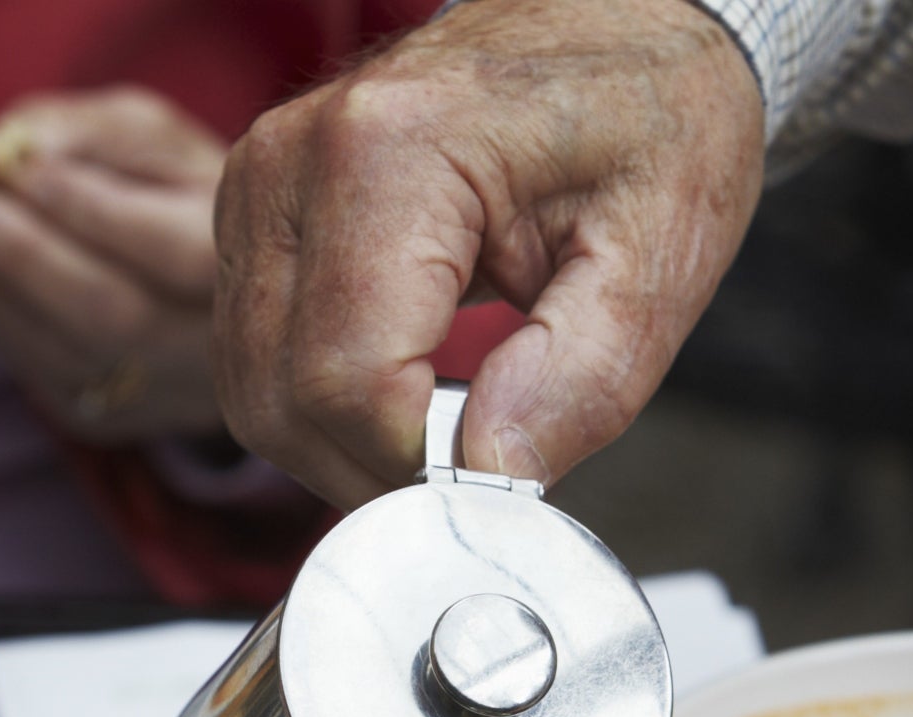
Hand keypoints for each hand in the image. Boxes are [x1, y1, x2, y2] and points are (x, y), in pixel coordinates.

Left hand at [0, 87, 229, 446]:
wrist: (217, 307)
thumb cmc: (183, 199)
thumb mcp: (163, 143)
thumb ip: (97, 131)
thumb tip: (14, 144)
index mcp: (245, 271)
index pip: (172, 252)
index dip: (92, 210)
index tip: (15, 161)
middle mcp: (209, 349)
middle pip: (106, 311)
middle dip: (8, 247)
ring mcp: (155, 395)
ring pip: (57, 346)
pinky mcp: (104, 417)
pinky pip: (30, 362)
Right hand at [213, 0, 763, 506]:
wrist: (621, 24)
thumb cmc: (646, 108)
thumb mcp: (662, 247)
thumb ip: (584, 376)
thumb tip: (493, 473)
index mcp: (389, 152)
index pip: (346, 382)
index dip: (418, 466)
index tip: (497, 474)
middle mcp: (294, 160)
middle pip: (279, 399)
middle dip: (377, 470)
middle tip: (479, 468)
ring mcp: (259, 183)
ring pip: (250, 391)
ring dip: (342, 447)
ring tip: (448, 426)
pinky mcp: (256, 212)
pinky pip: (252, 357)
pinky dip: (319, 404)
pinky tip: (403, 389)